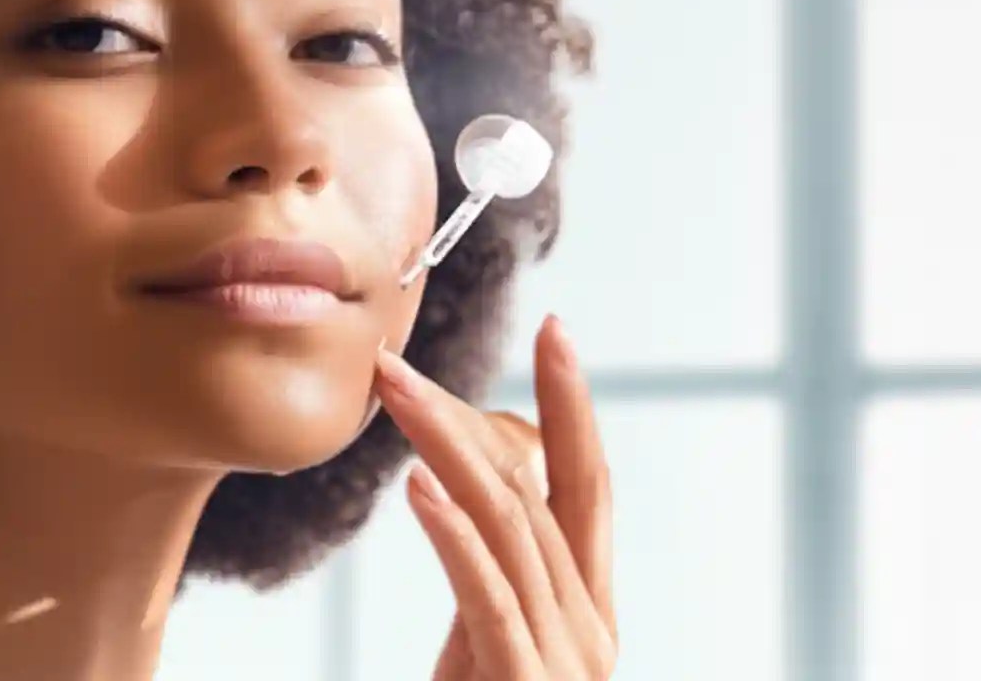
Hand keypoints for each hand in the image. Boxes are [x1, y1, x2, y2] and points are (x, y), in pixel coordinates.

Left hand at [373, 315, 616, 680]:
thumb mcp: (489, 644)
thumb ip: (490, 577)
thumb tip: (454, 494)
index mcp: (586, 608)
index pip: (585, 486)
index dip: (573, 407)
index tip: (556, 332)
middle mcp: (589, 627)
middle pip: (539, 493)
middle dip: (475, 413)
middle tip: (401, 361)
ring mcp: (565, 663)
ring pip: (512, 529)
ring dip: (446, 451)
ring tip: (392, 396)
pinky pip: (491, 604)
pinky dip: (456, 540)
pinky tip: (419, 490)